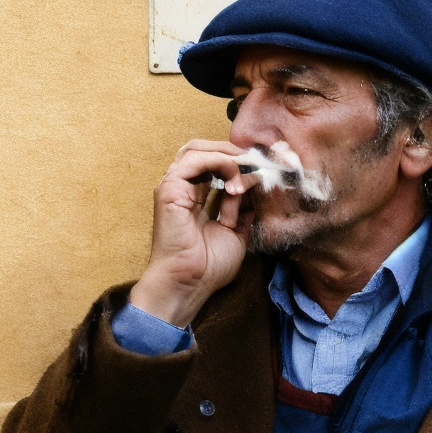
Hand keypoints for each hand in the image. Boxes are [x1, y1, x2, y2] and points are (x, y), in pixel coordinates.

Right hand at [128, 138, 263, 328]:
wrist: (190, 283)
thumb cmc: (208, 266)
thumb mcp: (237, 233)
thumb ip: (245, 209)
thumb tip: (257, 187)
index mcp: (194, 198)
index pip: (213, 165)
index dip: (237, 163)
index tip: (262, 169)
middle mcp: (182, 188)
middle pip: (203, 150)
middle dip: (232, 151)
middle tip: (256, 161)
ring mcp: (173, 186)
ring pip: (198, 149)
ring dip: (228, 155)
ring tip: (247, 168)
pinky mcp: (169, 188)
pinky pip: (196, 160)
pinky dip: (220, 162)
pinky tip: (235, 176)